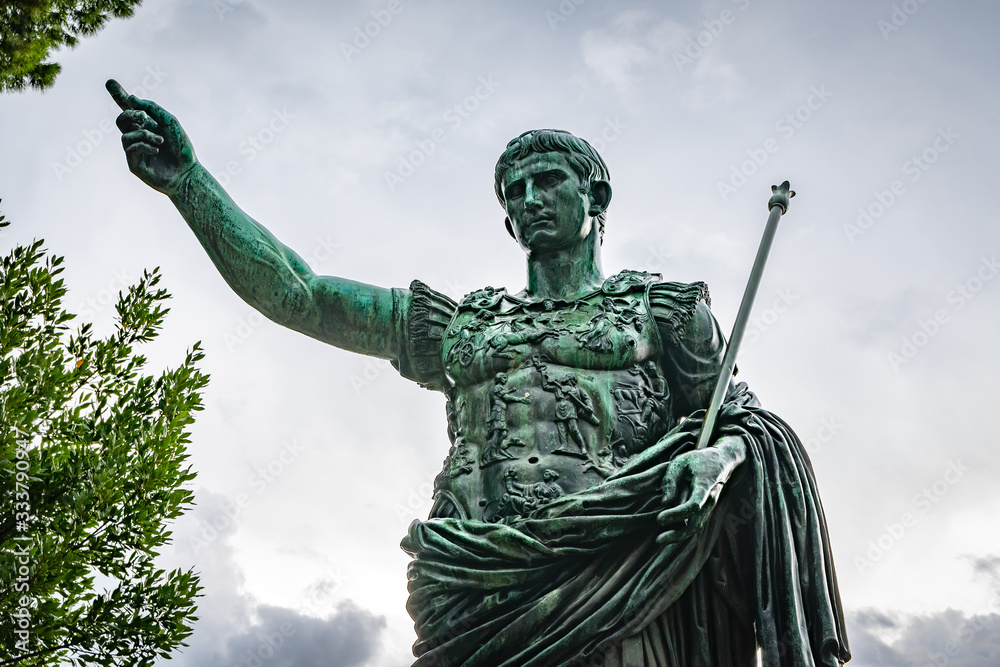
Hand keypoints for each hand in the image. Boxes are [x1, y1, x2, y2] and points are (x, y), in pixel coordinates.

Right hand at [107, 79, 196, 194]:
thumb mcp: (169, 122)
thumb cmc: (181, 148)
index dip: (119, 96)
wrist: (187, 172)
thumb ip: (152, 108)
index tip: (110, 82)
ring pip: (125, 135)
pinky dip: (143, 145)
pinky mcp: (133, 164)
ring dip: (144, 134)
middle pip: (121, 120)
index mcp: (148, 125)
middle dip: (130, 114)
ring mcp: (134, 151)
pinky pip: (130, 148)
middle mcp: (139, 136)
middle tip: (143, 116)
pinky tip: (156, 150)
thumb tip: (131, 98)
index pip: (129, 109)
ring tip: (160, 141)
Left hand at [656, 435, 744, 545]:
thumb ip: (671, 481)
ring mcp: (709, 506)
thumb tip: (664, 503)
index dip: (677, 514)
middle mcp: (710, 500)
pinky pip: (695, 523)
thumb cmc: (698, 460)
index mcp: (705, 485)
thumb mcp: (681, 462)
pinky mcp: (706, 509)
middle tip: (658, 540)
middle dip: (678, 535)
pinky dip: (683, 531)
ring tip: (659, 540)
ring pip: (696, 526)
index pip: (693, 505)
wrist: (723, 461)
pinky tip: (668, 534)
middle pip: (696, 523)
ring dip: (679, 536)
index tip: (659, 518)